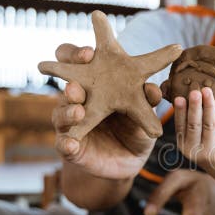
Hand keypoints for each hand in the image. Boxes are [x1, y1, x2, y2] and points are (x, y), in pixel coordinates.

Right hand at [51, 44, 161, 178]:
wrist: (129, 160)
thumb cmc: (135, 126)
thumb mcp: (145, 112)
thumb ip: (147, 100)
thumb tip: (153, 88)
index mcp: (94, 83)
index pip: (78, 61)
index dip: (77, 54)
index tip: (88, 53)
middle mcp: (78, 99)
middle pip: (62, 82)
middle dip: (65, 79)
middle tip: (75, 84)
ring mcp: (70, 123)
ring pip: (61, 114)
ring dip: (68, 112)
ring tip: (79, 111)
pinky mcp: (70, 147)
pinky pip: (64, 144)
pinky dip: (66, 144)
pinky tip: (71, 144)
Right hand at [173, 88, 214, 186]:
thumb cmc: (209, 147)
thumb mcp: (196, 139)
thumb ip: (191, 122)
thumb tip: (189, 96)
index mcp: (183, 145)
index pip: (180, 126)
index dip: (180, 112)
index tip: (179, 97)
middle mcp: (194, 150)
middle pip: (194, 125)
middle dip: (194, 107)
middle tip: (194, 91)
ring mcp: (210, 151)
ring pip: (209, 125)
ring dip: (209, 107)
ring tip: (207, 91)